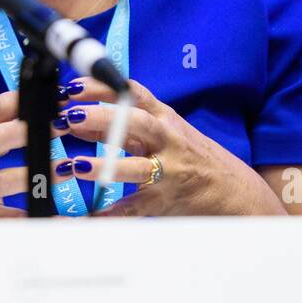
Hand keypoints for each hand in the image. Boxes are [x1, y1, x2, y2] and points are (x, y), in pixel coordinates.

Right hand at [0, 90, 78, 259]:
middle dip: (32, 130)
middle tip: (61, 127)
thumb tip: (24, 119)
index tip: (51, 97)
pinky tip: (51, 213)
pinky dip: (30, 216)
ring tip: (66, 169)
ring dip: (38, 173)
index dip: (24, 100)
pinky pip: (5, 218)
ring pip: (5, 178)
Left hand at [55, 78, 284, 217]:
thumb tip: (75, 120)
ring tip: (76, 166)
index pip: (130, 93)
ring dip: (104, 166)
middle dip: (102, 118)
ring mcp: (169, 171)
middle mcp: (167, 139)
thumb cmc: (188, 154)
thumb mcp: (160, 132)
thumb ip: (120, 126)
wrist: (232, 189)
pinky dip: (116, 212)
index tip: (72, 87)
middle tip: (70, 118)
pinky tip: (94, 215)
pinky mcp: (166, 199)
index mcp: (162, 118)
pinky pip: (138, 207)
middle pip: (135, 122)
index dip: (101, 88)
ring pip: (136, 166)